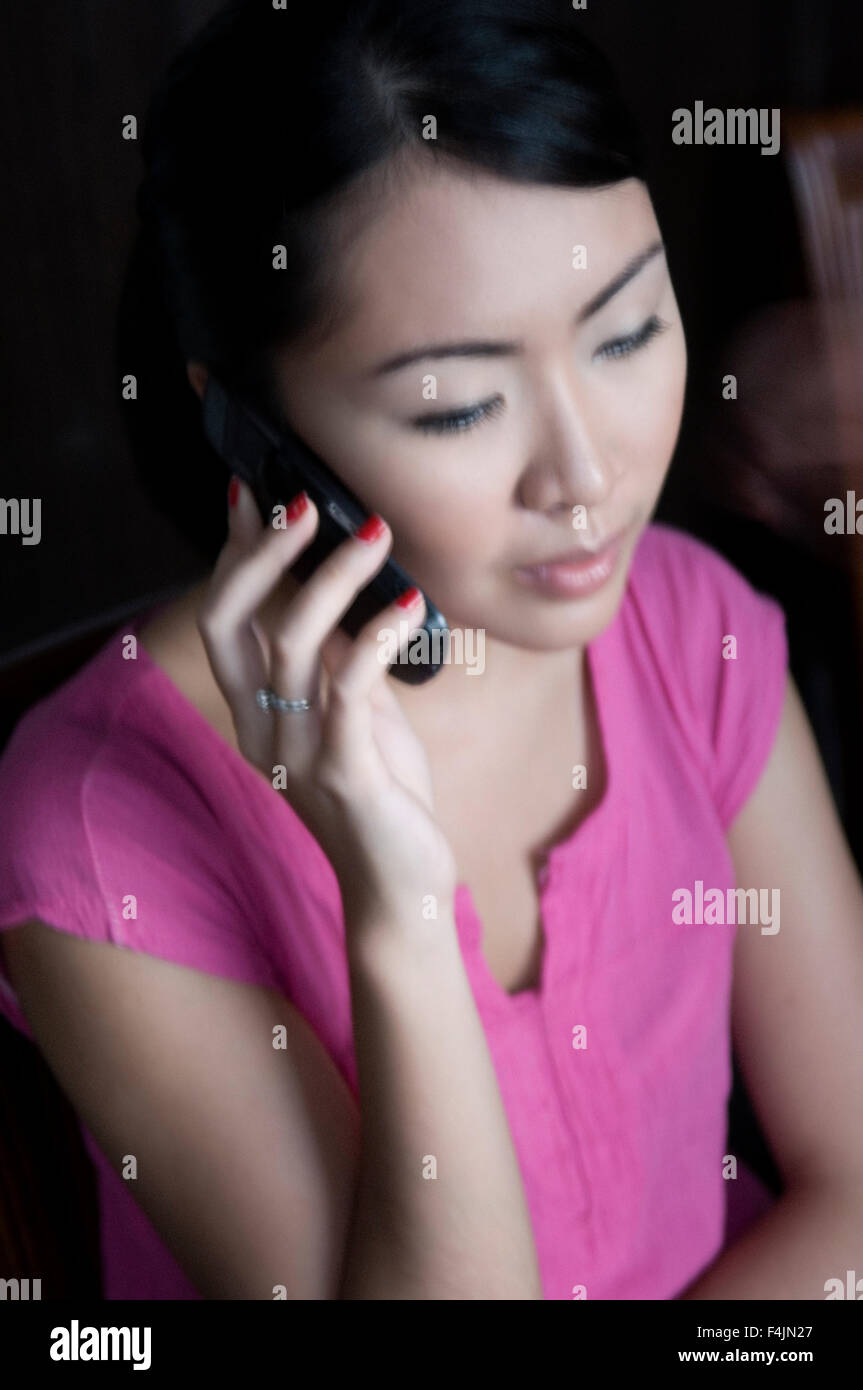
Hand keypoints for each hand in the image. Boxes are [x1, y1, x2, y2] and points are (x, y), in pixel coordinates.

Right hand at [197, 479, 457, 920]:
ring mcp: (297, 753)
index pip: (224, 620)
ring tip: (377, 535)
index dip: (233, 555)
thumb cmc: (383, 798)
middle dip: (260, 554)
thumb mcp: (356, 720)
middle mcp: (262, 729)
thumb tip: (348, 602)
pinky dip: (378, 637)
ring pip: (292, 644)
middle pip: (229, 623)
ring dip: (334, 579)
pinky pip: (349, 690)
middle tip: (305, 502)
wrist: (399, 889)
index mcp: (259, 713)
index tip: (252, 493)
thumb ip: (340, 667)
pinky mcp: (344, 773)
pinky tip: (412, 605)